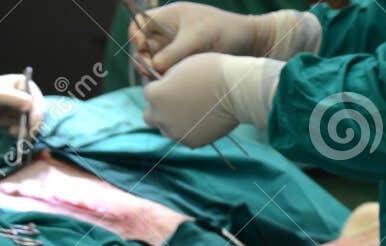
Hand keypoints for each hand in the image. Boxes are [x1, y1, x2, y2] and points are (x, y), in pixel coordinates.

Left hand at [0, 68, 45, 135]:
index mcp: (24, 85)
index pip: (37, 100)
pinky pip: (23, 131)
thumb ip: (10, 97)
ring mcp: (22, 111)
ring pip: (31, 125)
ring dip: (28, 133)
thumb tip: (30, 104)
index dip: (37, 113)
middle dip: (33, 126)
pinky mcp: (16, 122)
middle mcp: (26, 97)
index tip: (33, 125)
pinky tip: (11, 134)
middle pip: (37, 114)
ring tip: (17, 136)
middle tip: (27, 137)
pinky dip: (21, 136)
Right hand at [130, 3, 318, 77]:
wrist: (250, 44)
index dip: (136, 37)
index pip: (139, 25)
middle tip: (151, 72)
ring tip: (162, 81)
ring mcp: (173, 51)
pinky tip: (171, 87)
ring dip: (153, 75)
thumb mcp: (198, 39)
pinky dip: (165, 81)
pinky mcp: (181, 67)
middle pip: (142, 49)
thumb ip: (172, 53)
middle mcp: (168, 34)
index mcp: (169, 18)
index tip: (142, 47)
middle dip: (143, 61)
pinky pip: (165, 75)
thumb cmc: (226, 32)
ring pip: (151, 65)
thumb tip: (152, 70)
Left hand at [142, 54, 280, 146]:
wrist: (238, 90)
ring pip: (166, 129)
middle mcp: (161, 117)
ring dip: (173, 121)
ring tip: (191, 110)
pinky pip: (184, 137)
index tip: (173, 85)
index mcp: (156, 95)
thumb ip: (168, 79)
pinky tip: (201, 119)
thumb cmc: (213, 70)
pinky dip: (189, 130)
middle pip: (150, 116)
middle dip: (160, 109)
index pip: (149, 92)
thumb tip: (163, 87)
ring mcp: (175, 132)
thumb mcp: (183, 65)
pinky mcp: (190, 142)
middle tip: (176, 101)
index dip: (161, 87)